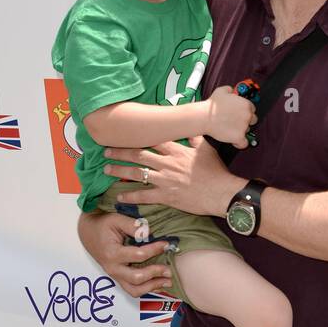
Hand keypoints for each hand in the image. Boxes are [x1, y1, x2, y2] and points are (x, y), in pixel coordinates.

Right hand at [77, 209, 173, 299]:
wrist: (88, 233)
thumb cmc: (103, 225)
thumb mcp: (116, 219)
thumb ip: (132, 225)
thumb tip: (150, 233)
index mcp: (112, 253)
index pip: (138, 255)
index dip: (154, 250)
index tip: (166, 244)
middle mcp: (113, 268)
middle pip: (136, 278)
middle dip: (155, 274)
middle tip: (169, 269)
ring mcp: (115, 275)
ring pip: (134, 290)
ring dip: (152, 287)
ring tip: (167, 281)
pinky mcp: (119, 278)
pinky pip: (133, 290)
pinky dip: (147, 289)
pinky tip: (159, 284)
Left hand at [104, 135, 244, 217]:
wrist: (222, 193)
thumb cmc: (216, 171)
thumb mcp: (206, 149)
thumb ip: (195, 138)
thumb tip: (190, 130)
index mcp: (176, 150)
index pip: (152, 139)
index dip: (136, 136)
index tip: (124, 134)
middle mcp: (167, 163)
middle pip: (138, 154)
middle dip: (120, 152)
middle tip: (105, 151)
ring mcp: (165, 180)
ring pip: (137, 173)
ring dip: (120, 170)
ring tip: (107, 169)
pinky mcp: (167, 196)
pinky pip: (145, 196)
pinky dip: (131, 196)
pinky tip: (119, 196)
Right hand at [205, 85, 256, 148]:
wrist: (204, 117)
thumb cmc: (211, 105)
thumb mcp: (221, 91)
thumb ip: (230, 89)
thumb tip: (231, 90)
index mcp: (246, 104)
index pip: (252, 109)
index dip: (245, 112)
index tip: (239, 114)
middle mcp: (247, 115)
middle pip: (252, 120)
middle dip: (245, 121)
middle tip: (235, 122)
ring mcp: (244, 127)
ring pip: (247, 131)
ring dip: (240, 131)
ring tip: (229, 129)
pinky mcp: (239, 137)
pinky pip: (244, 143)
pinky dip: (240, 143)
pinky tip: (234, 141)